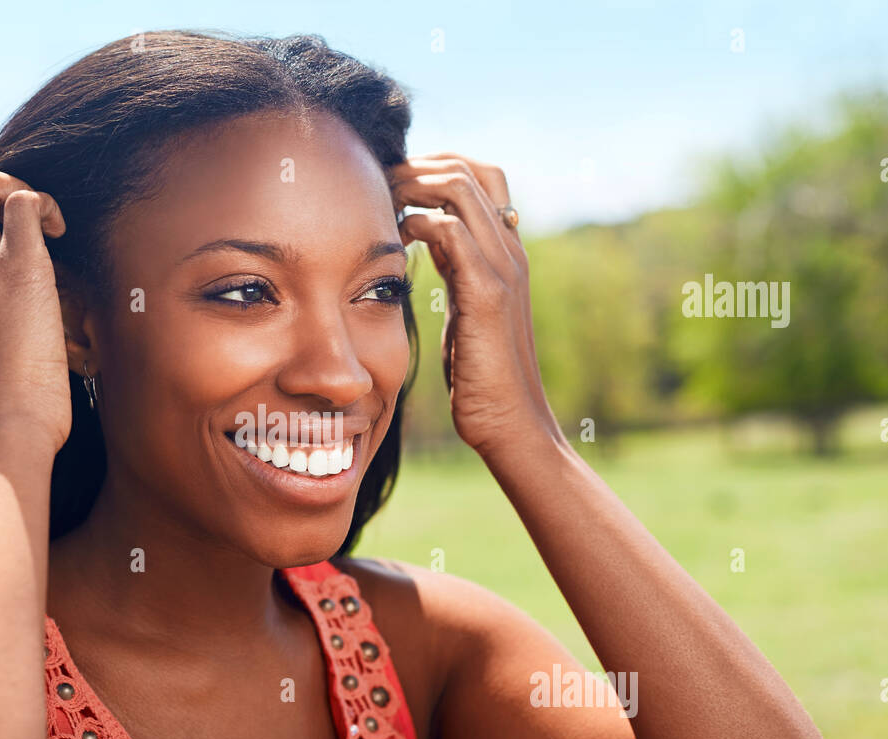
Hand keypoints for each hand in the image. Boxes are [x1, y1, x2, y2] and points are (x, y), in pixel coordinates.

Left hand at [389, 153, 562, 456]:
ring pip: (460, 187)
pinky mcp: (487, 294)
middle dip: (417, 165)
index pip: (478, 175)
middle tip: (378, 186)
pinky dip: (416, 222)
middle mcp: (510, 250)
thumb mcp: (465, 305)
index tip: (392, 185)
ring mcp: (503, 268)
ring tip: (380, 202)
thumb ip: (454, 267)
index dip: (433, 167)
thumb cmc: (481, 375)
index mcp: (504, 251)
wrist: (510, 424)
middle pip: (470, 168)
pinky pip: (450, 230)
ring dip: (412, 184)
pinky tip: (393, 239)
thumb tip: (426, 236)